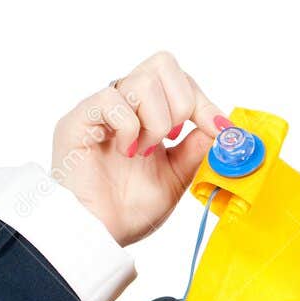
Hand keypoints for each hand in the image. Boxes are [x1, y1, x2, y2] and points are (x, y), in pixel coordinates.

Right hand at [50, 51, 225, 246]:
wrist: (97, 236)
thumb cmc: (126, 210)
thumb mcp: (176, 177)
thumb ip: (196, 149)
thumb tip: (222, 126)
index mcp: (145, 114)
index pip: (178, 78)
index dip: (202, 100)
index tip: (216, 129)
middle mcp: (122, 104)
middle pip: (163, 63)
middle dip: (181, 104)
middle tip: (170, 139)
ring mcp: (99, 109)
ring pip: (143, 80)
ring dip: (155, 122)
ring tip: (142, 151)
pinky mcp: (78, 120)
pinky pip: (113, 100)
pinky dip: (129, 127)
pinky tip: (124, 151)